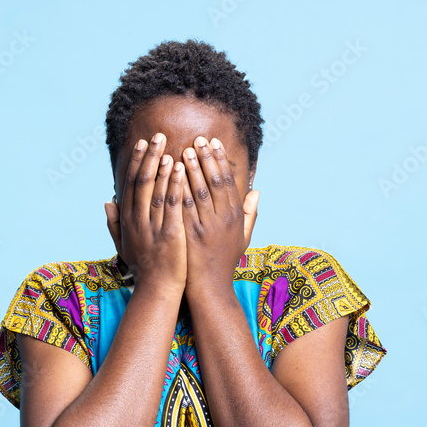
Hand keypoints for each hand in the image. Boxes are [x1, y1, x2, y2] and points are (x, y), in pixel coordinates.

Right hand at [104, 132, 185, 296]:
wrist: (157, 288)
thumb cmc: (143, 266)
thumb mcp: (122, 244)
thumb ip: (114, 222)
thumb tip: (108, 199)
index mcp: (127, 220)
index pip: (130, 184)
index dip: (137, 163)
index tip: (142, 144)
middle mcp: (137, 220)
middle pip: (142, 182)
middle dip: (150, 157)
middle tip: (158, 136)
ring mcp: (152, 227)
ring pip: (156, 190)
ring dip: (162, 167)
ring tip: (169, 147)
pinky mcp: (169, 233)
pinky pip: (171, 205)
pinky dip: (174, 185)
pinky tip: (180, 170)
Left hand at [180, 136, 258, 294]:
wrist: (210, 287)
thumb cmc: (225, 261)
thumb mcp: (243, 237)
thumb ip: (250, 213)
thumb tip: (256, 190)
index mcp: (235, 216)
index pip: (228, 182)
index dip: (220, 160)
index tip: (213, 143)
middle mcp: (222, 219)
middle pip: (215, 182)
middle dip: (206, 159)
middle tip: (197, 140)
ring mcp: (206, 227)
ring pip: (199, 192)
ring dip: (191, 170)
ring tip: (184, 151)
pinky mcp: (190, 235)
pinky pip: (183, 208)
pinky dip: (178, 190)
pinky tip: (170, 176)